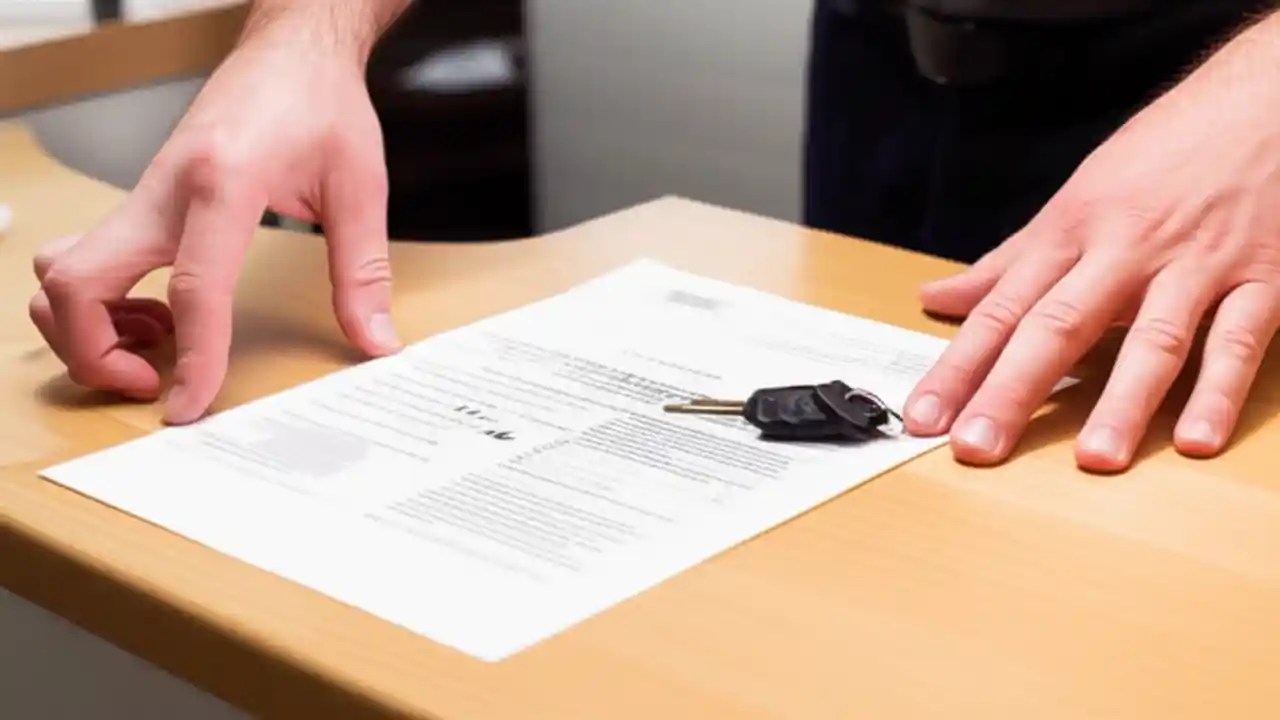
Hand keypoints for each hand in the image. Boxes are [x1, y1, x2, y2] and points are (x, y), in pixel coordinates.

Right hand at [28, 6, 401, 424]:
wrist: (290, 51)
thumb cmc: (321, 105)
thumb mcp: (359, 187)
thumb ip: (363, 270)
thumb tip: (375, 341)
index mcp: (223, 182)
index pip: (193, 287)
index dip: (194, 357)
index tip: (190, 406)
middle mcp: (165, 190)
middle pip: (77, 282)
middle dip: (94, 352)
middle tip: (153, 382)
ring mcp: (143, 195)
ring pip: (62, 270)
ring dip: (86, 326)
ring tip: (155, 346)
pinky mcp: (142, 202)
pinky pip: (86, 259)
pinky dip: (98, 301)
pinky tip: (160, 313)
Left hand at [904, 12, 1279, 470]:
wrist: (1262, 96)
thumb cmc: (1161, 154)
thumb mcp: (1075, 200)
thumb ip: (1008, 261)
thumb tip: (937, 298)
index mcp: (1070, 233)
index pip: (1001, 310)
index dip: (958, 366)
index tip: (924, 416)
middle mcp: (1123, 251)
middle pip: (1058, 326)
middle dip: (1011, 390)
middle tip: (975, 446)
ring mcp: (1194, 266)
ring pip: (1152, 338)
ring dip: (1121, 401)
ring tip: (1092, 460)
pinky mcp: (1262, 278)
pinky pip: (1238, 339)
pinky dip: (1219, 389)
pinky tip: (1194, 438)